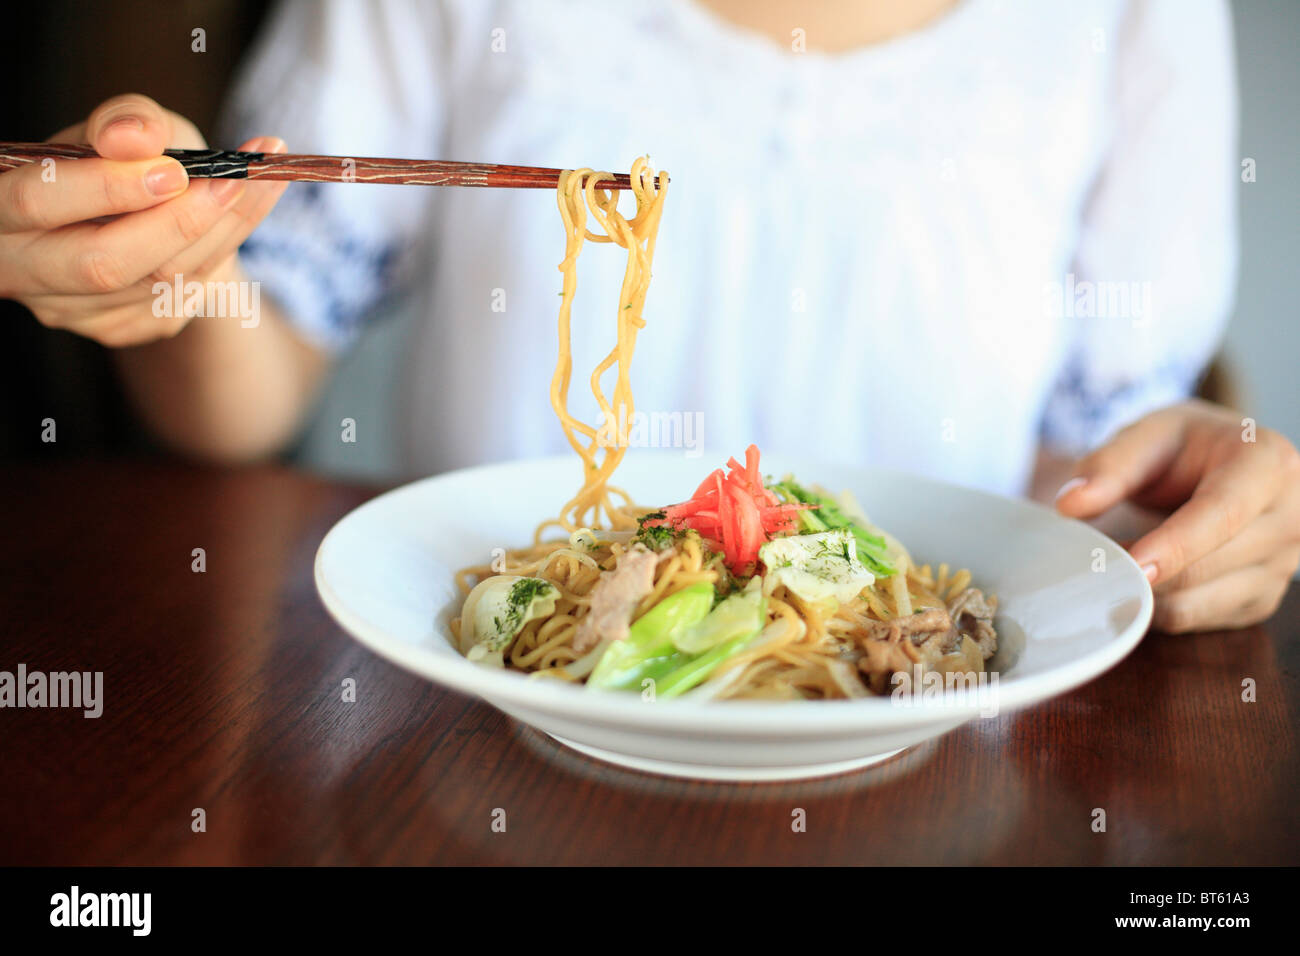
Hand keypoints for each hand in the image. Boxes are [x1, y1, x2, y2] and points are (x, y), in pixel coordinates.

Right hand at [0, 93, 287, 345]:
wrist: (154, 213)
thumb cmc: (127, 161)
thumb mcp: (127, 126)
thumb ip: (128, 122)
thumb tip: (134, 138)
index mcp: (3, 208)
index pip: (40, 203)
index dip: (107, 187)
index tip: (175, 169)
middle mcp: (26, 270)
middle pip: (103, 263)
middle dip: (177, 222)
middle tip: (234, 182)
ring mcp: (73, 310)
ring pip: (158, 284)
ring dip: (222, 230)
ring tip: (262, 179)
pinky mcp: (120, 329)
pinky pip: (185, 298)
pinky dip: (229, 248)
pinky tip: (250, 210)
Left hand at [1055, 400, 1299, 632]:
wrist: (1216, 465)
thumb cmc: (1181, 448)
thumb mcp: (1145, 437)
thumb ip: (1109, 467)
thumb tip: (1071, 503)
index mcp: (1269, 464)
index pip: (1223, 514)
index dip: (1175, 545)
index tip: (1131, 563)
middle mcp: (1290, 517)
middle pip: (1208, 566)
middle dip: (1141, 568)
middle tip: (1090, 555)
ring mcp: (1281, 566)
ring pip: (1196, 602)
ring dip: (1142, 591)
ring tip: (1113, 559)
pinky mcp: (1259, 601)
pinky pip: (1194, 620)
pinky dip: (1154, 606)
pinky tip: (1141, 577)